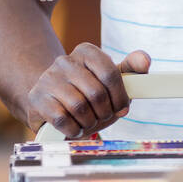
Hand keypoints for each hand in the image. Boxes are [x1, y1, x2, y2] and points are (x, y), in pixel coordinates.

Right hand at [25, 44, 149, 137]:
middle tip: (103, 117)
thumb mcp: (112, 81)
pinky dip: (73, 129)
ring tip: (89, 122)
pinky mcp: (37, 98)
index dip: (120, 96)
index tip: (122, 108)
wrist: (53, 102)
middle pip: (96, 93)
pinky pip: (62, 119)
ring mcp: (48, 79)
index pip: (110, 73)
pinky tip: (75, 127)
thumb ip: (131, 70)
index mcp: (87, 52)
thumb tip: (145, 60)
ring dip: (89, 122)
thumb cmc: (90, 93)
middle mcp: (65, 61)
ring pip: (79, 107)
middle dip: (105, 112)